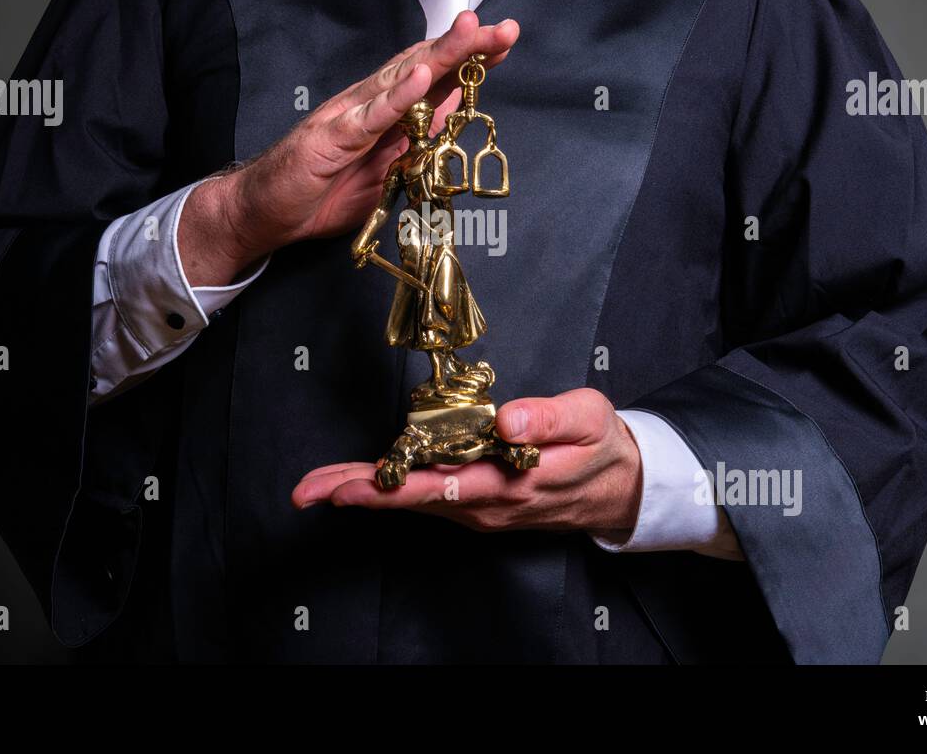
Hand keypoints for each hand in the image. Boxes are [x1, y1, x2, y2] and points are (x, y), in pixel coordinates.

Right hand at [178, 11, 519, 285]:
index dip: (470, 60)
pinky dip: (396, 97)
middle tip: (503, 28)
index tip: (503, 43)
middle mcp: (370, 103)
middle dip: (466, 47)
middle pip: (424, 66)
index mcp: (386, 114)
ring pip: (402, 79)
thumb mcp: (382, 176)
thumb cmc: (319, 191)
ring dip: (439, 56)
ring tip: (470, 33)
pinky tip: (420, 77)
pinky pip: (369, 116)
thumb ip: (412, 150)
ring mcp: (350, 116)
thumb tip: (448, 131)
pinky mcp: (330, 137)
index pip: (434, 78)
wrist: (264, 211)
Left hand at [291, 388, 643, 534]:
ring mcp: (478, 511)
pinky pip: (424, 499)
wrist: (621, 488)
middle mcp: (485, 506)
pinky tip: (360, 482)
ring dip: (365, 492)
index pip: (437, 488)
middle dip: (356, 493)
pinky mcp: (475, 505)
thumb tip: (507, 417)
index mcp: (509, 484)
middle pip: (410, 501)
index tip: (346, 488)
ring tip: (318, 484)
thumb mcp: (590, 420)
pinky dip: (387, 491)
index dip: (387, 489)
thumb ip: (551, 416)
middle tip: (306, 490)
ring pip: (412, 503)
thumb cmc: (601, 447)